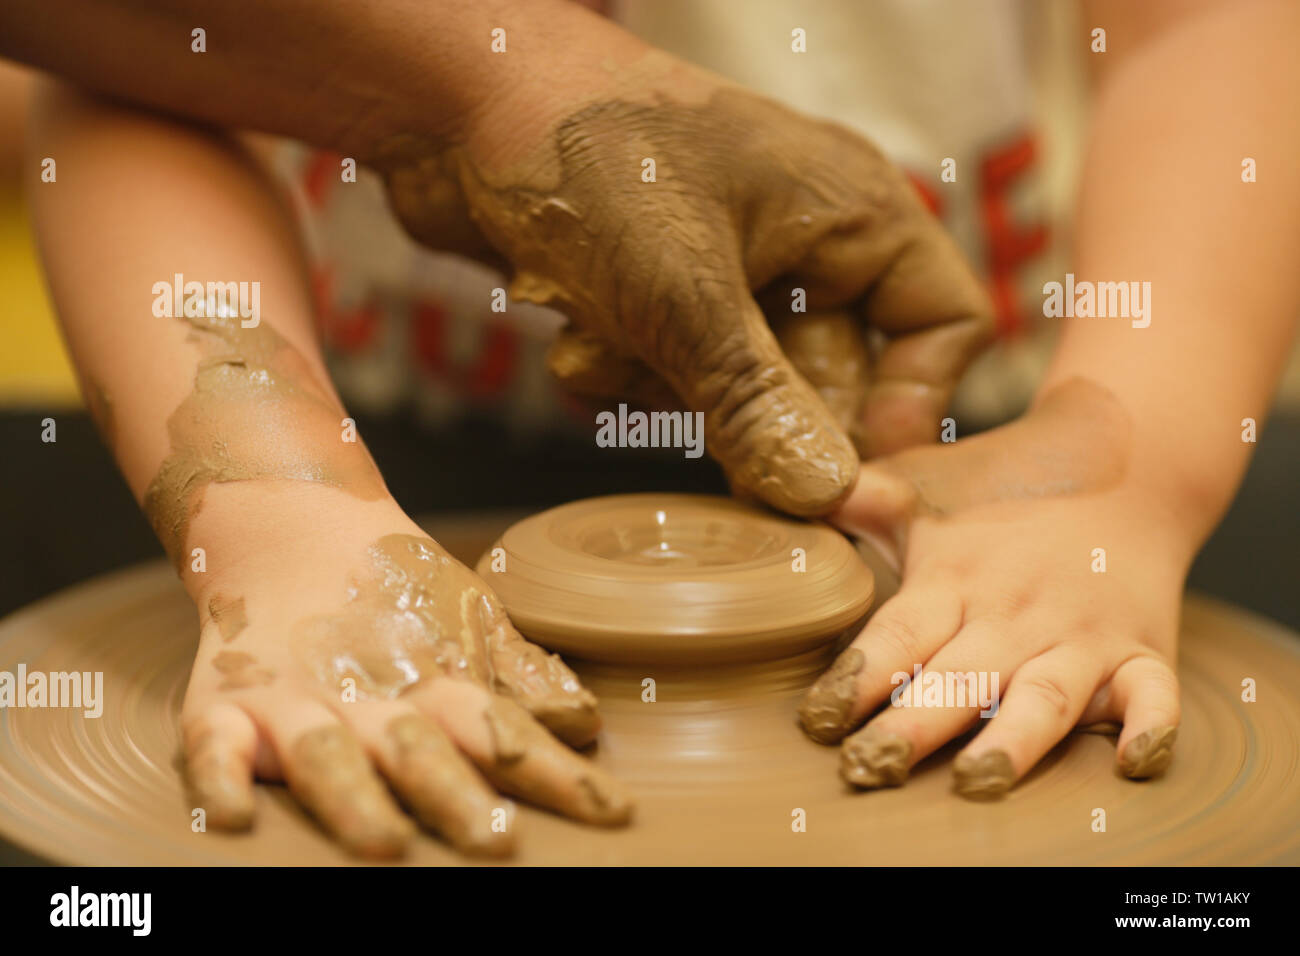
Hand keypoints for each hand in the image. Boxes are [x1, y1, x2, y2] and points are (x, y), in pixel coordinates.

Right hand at [180, 495, 629, 858]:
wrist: (294, 524)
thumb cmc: (394, 589)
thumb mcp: (469, 619)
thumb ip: (518, 675)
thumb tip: (585, 718)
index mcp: (435, 679)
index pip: (504, 731)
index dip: (557, 772)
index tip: (611, 811)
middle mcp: (369, 695)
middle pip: (417, 751)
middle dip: (455, 796)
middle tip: (497, 841)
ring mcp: (292, 699)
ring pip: (324, 756)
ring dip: (354, 800)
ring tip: (384, 843)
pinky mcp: (224, 702)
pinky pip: (213, 748)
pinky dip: (220, 779)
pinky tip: (235, 817)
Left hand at [378, 54, 991, 515]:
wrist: (452, 97)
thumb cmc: (585, 151)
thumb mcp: (683, 290)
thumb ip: (758, 399)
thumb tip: (828, 495)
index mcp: (851, 208)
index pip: (944, 319)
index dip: (911, 404)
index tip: (850, 473)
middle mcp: (802, 238)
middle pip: (832, 375)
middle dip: (757, 410)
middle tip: (708, 447)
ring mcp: (726, 264)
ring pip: (741, 385)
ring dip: (668, 387)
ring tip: (607, 336)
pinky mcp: (656, 289)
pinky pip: (671, 371)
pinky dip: (622, 367)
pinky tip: (572, 327)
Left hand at [798, 379, 1185, 795]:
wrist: (1124, 457)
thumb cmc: (1003, 484)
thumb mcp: (921, 484)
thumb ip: (854, 497)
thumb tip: (785, 481)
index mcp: (954, 577)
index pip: (899, 634)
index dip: (858, 676)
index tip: (819, 719)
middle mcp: (1015, 612)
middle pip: (959, 677)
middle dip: (913, 726)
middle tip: (870, 768)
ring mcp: (1081, 634)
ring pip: (1044, 696)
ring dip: (1011, 741)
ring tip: (975, 782)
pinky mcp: (1143, 651)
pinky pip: (1154, 696)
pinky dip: (1150, 729)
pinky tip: (1129, 765)